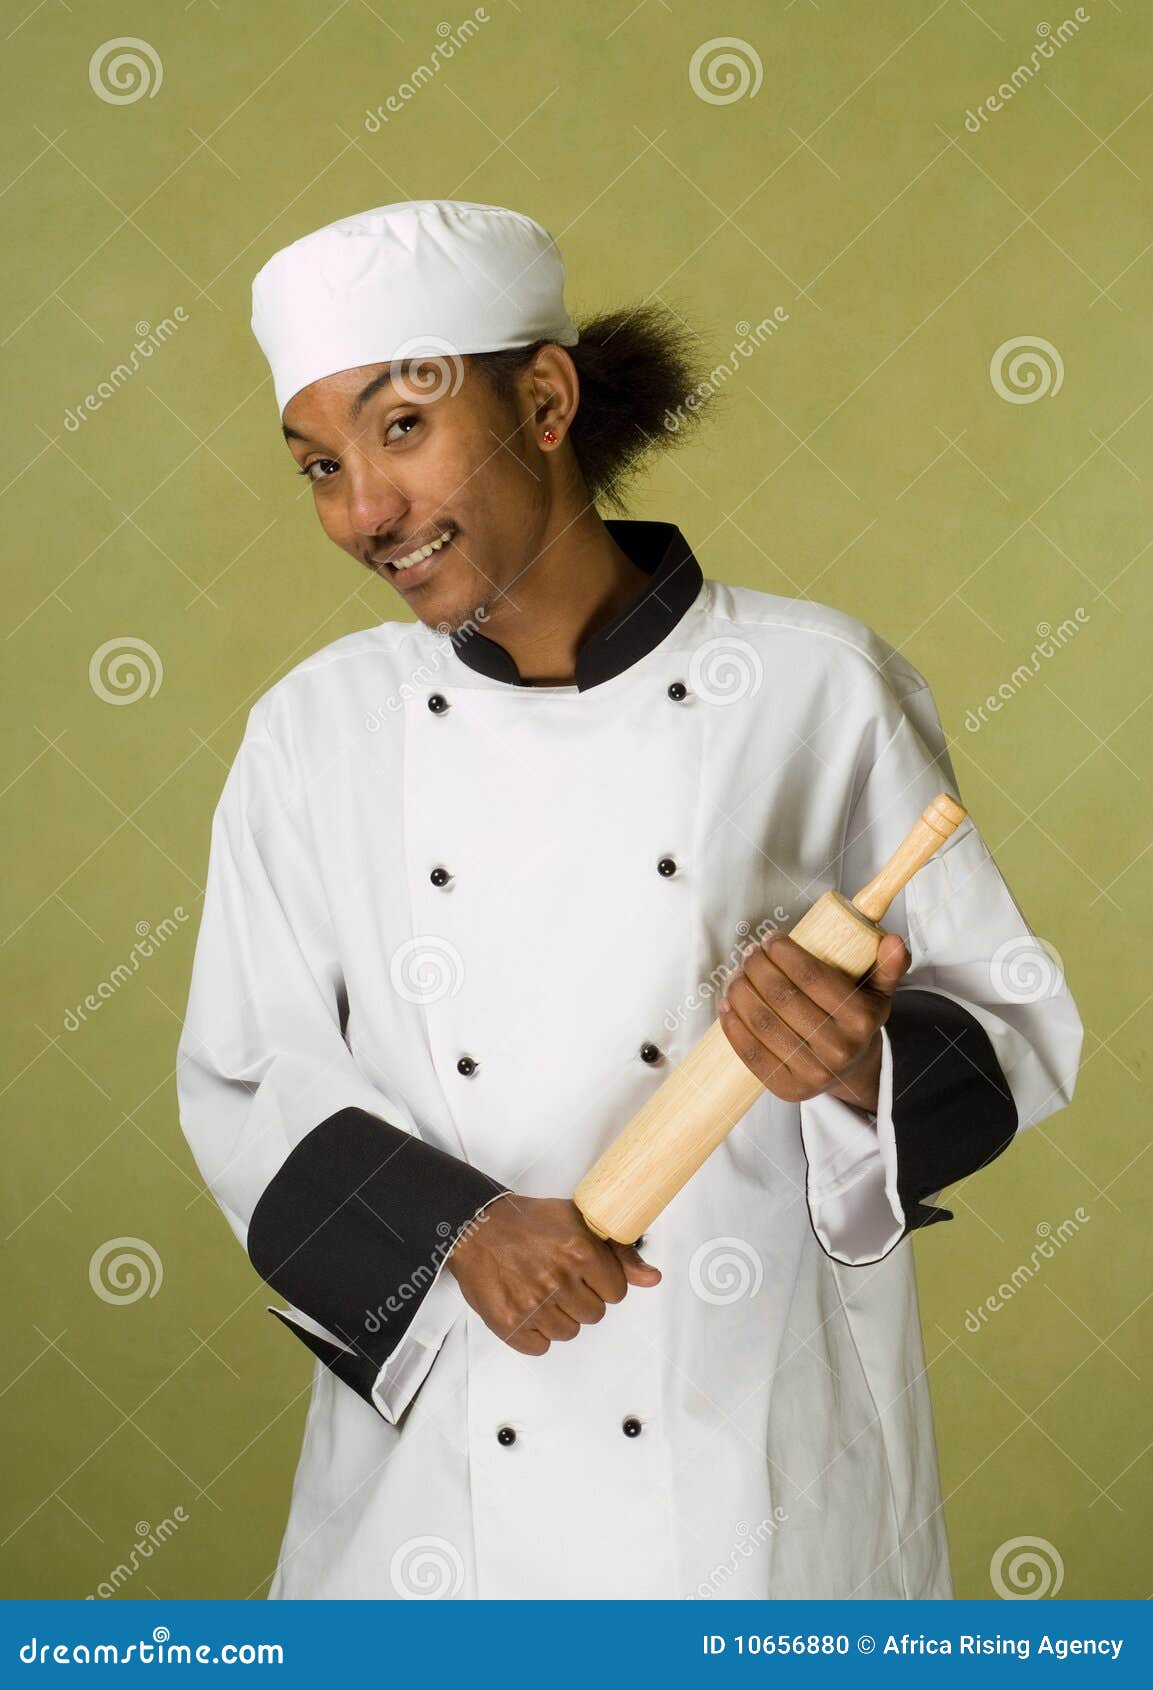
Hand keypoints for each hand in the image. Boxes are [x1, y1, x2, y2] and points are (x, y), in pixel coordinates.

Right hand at [445, 1195, 660, 1356]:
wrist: (476, 1229)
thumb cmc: (526, 1223)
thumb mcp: (578, 1222)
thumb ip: (619, 1253)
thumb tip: (652, 1278)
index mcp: (580, 1251)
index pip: (617, 1292)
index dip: (602, 1283)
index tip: (585, 1273)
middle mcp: (559, 1280)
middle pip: (595, 1314)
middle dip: (582, 1299)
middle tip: (560, 1279)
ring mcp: (533, 1305)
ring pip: (569, 1332)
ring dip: (559, 1316)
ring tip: (541, 1290)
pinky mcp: (510, 1324)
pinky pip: (540, 1347)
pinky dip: (535, 1333)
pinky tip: (527, 1307)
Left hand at [717, 930, 909, 1111]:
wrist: (852, 1070)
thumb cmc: (856, 1021)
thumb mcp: (878, 992)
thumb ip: (889, 965)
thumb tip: (894, 942)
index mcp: (861, 1020)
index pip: (811, 976)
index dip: (784, 952)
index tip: (770, 939)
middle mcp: (838, 1049)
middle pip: (782, 996)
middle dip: (757, 967)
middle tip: (750, 954)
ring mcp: (812, 1073)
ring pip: (762, 1022)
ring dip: (740, 992)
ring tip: (735, 975)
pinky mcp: (786, 1089)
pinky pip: (749, 1053)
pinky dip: (732, 1025)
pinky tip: (727, 1005)